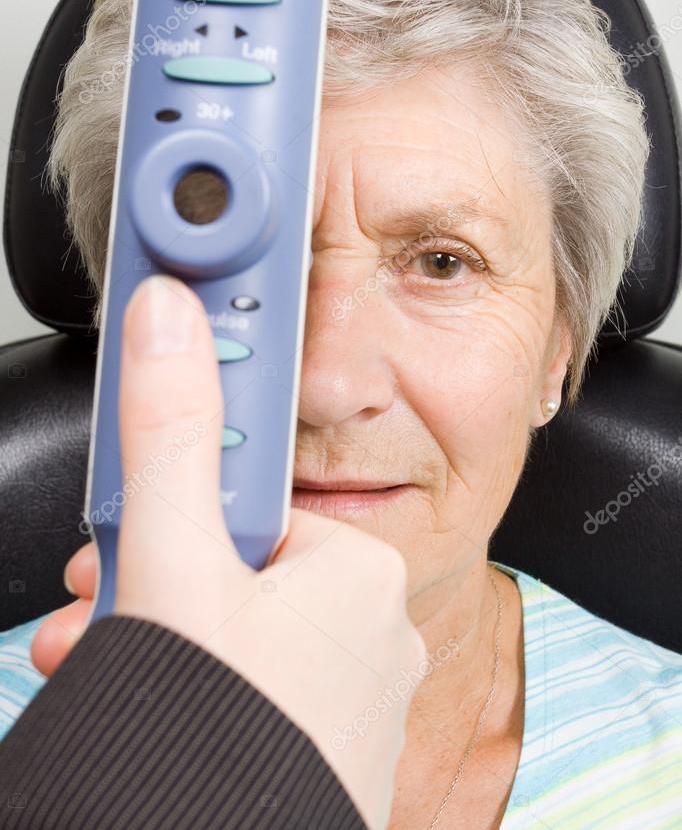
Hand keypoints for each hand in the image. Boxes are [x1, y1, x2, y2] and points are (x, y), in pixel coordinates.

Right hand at [32, 274, 425, 829]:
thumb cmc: (223, 734)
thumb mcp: (176, 560)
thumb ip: (170, 433)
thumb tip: (169, 317)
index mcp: (360, 569)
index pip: (253, 498)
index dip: (174, 504)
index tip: (127, 515)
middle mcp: (373, 629)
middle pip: (238, 566)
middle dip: (153, 578)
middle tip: (102, 598)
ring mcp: (357, 696)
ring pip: (241, 628)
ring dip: (162, 635)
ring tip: (109, 659)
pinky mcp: (331, 747)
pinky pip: (260, 684)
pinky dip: (202, 684)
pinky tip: (160, 700)